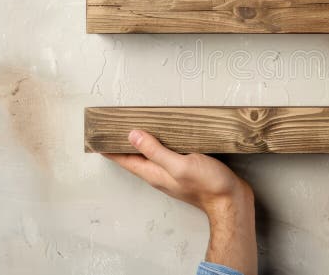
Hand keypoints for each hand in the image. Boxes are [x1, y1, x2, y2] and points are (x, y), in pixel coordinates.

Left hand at [104, 130, 256, 274]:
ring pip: (149, 157)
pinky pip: (164, 156)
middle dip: (121, 145)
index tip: (97, 137)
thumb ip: (156, 151)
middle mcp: (160, 175)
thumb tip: (132, 135)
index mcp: (154, 173)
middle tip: (111, 129)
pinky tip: (162, 139)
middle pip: (134, 158)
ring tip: (132, 131)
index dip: (110, 148)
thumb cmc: (208, 184)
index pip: (125, 160)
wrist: (230, 200)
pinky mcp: (185, 171)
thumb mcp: (179, 164)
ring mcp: (172, 174)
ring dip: (139, 145)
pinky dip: (158, 146)